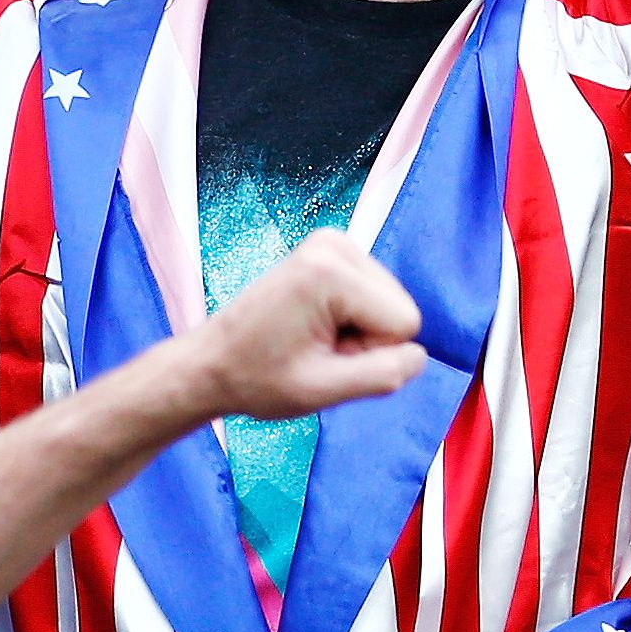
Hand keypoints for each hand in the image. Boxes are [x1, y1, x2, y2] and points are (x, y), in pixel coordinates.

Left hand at [166, 231, 426, 423]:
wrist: (211, 363)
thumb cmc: (258, 379)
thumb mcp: (323, 390)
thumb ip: (382, 375)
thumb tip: (419, 356)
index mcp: (331, 272)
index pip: (405, 322)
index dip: (370, 353)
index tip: (325, 358)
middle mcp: (334, 243)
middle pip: (398, 306)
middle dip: (365, 338)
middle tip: (317, 350)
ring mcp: (331, 241)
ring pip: (388, 300)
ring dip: (357, 328)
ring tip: (311, 338)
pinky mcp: (329, 248)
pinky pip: (372, 291)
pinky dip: (350, 315)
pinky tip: (312, 323)